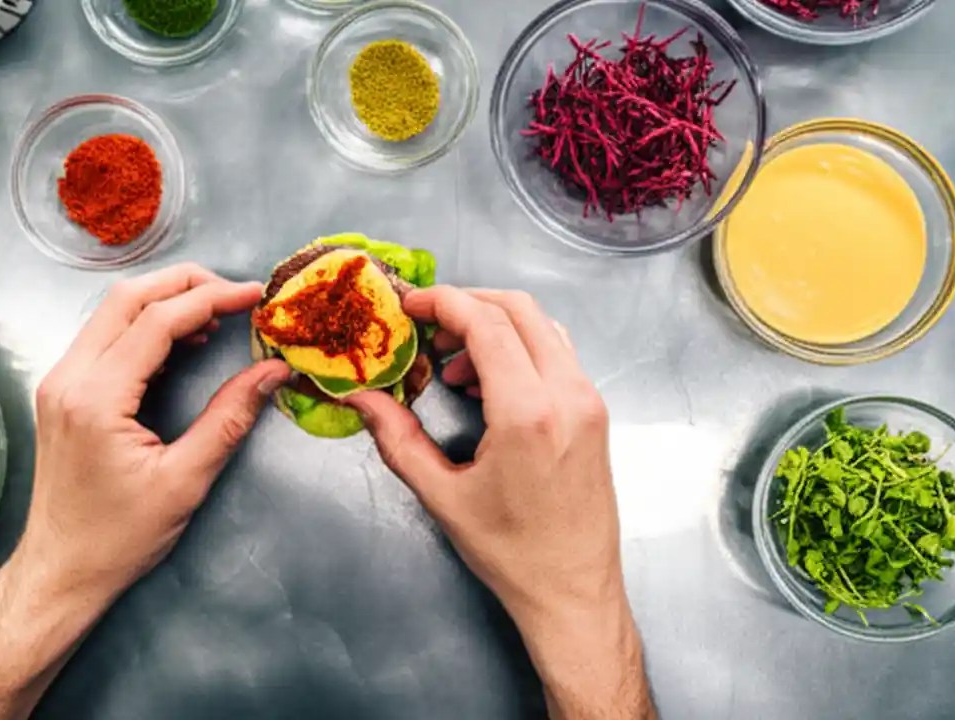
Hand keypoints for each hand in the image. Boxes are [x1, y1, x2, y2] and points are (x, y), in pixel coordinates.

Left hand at [20, 264, 289, 602]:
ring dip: (166, 300)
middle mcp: (68, 378)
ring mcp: (59, 381)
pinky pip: (105, 336)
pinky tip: (182, 342)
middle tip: (236, 294)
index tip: (255, 296)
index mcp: (96, 398)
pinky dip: (146, 325)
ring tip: (217, 317)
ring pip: (113, 311)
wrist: (60, 570)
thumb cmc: (119, 537)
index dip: (211, 298)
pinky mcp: (62, 391)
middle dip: (186, 283)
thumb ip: (229, 420)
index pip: (157, 320)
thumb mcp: (185, 481)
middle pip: (128, 297)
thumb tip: (273, 372)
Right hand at [347, 287, 652, 719]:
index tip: (408, 306)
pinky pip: (557, 353)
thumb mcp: (442, 495)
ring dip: (495, 325)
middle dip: (467, 303)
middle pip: (519, 309)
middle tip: (426, 325)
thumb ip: (396, 438)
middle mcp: (567, 394)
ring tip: (451, 362)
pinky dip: (520, 347)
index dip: (442, 302)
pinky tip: (486, 382)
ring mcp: (589, 400)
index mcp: (528, 412)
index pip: (486, 323)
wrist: (574, 591)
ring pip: (543, 326)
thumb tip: (358, 397)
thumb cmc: (508, 552)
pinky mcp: (595, 412)